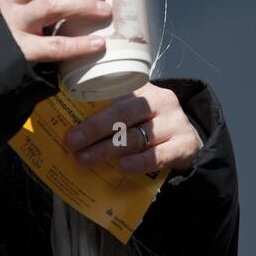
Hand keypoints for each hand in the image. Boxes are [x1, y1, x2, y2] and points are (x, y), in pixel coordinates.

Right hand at [0, 0, 111, 65]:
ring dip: (82, 4)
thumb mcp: (23, 2)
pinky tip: (98, 42)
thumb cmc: (17, 26)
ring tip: (105, 10)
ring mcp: (16, 25)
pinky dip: (79, 44)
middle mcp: (12, 0)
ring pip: (49, 5)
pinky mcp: (23, 51)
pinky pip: (54, 46)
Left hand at [62, 82, 204, 174]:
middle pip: (123, 113)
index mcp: (144, 89)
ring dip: (108, 149)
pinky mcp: (185, 145)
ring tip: (86, 158)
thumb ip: (110, 115)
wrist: (189, 145)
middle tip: (72, 141)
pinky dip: (139, 162)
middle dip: (94, 128)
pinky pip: (159, 155)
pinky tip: (123, 167)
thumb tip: (71, 129)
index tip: (67, 115)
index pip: (115, 91)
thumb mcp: (135, 114)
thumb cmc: (151, 129)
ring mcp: (175, 122)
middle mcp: (160, 101)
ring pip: (137, 136)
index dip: (89, 103)